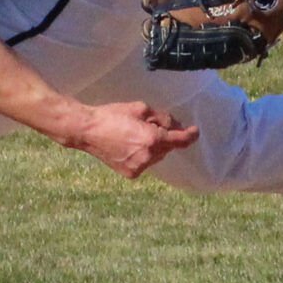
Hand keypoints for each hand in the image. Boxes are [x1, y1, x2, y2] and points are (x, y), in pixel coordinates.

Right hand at [68, 100, 198, 179]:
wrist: (87, 131)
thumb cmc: (112, 115)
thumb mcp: (140, 109)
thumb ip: (163, 118)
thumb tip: (177, 126)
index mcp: (153, 139)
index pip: (181, 140)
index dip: (190, 135)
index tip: (194, 131)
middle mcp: (149, 156)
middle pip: (168, 148)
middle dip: (165, 138)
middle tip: (149, 126)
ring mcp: (139, 167)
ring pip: (157, 156)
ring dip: (154, 148)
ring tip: (134, 136)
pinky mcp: (131, 173)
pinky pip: (145, 163)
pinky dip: (143, 156)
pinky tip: (128, 146)